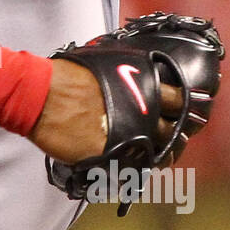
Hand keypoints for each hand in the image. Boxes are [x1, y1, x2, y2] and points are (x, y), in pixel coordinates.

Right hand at [28, 58, 183, 163]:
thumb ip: (128, 72)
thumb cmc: (68, 74)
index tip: (189, 110)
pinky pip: (132, 168)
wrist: (41, 94)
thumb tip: (135, 74)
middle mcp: (142, 113)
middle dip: (177, 136)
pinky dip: (135, 168)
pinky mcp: (111, 157)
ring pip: (157, 155)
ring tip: (160, 156)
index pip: (179, 99)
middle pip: (172, 131)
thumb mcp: (107, 61)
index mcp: (143, 86)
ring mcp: (129, 137)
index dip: (186, 106)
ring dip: (160, 156)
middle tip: (177, 138)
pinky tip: (135, 167)